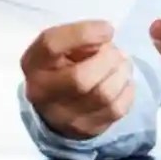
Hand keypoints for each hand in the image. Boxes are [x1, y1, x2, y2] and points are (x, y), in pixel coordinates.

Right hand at [20, 21, 135, 139]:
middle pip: (80, 78)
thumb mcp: (60, 47)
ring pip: (103, 95)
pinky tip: (122, 81)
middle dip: (107, 60)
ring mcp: (64, 116)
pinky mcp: (86, 130)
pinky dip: (126, 90)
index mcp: (34, 63)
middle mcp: (42, 92)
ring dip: (120, 74)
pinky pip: (116, 109)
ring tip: (122, 64)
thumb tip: (105, 37)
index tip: (107, 29)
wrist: (54, 108)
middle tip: (115, 52)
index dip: (84, 34)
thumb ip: (77, 38)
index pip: (52, 45)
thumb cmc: (60, 66)